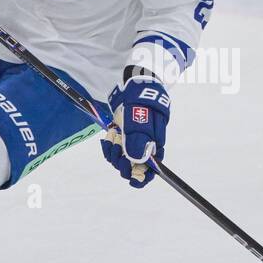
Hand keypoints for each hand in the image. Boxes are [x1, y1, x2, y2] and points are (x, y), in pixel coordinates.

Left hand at [101, 66, 169, 187]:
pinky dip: (109, 146)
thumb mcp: (141, 120)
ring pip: (122, 158)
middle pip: (133, 165)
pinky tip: (108, 137)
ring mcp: (133, 140)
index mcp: (155, 145)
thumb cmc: (142, 101)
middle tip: (116, 152)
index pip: (151, 169)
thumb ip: (139, 141)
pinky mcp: (123, 134)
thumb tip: (137, 161)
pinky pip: (115, 148)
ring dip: (113, 153)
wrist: (137, 82)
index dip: (142, 177)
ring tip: (110, 140)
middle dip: (122, 163)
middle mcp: (145, 145)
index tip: (132, 180)